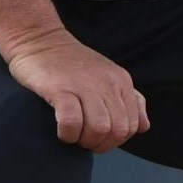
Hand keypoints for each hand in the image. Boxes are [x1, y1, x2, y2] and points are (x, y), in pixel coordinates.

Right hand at [4, 30, 150, 152]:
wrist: (38, 38)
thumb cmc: (70, 63)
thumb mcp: (107, 76)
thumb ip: (129, 100)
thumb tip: (144, 126)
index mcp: (121, 81)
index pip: (132, 125)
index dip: (116, 141)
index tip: (98, 138)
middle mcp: (107, 83)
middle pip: (118, 130)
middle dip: (101, 144)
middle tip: (85, 141)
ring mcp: (84, 84)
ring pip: (99, 128)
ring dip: (85, 141)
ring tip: (73, 137)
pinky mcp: (59, 88)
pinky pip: (72, 122)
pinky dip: (68, 134)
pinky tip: (62, 132)